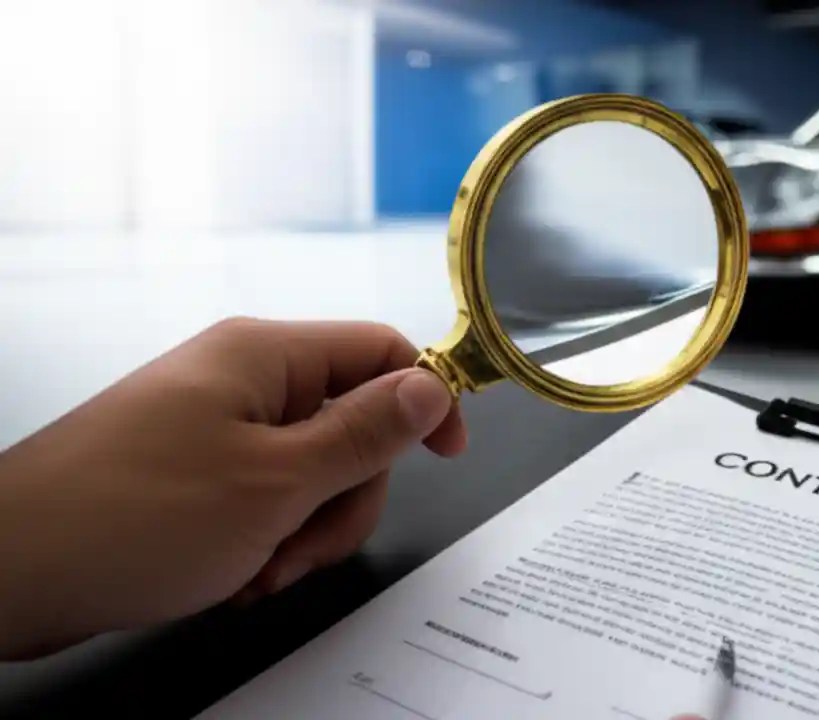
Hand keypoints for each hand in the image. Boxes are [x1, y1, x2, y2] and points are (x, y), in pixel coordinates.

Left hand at [0, 318, 464, 659]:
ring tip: (259, 568)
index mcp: (267, 357)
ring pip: (314, 472)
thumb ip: (367, 434)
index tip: (447, 458)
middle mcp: (245, 381)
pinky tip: (236, 572)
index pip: (382, 352)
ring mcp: (218, 426)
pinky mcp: (196, 468)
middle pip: (353, 426)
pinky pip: (269, 496)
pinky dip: (269, 538)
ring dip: (306, 531)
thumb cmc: (134, 517)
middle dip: (346, 497)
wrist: (14, 570)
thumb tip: (432, 388)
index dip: (426, 402)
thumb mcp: (278, 482)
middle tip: (305, 543)